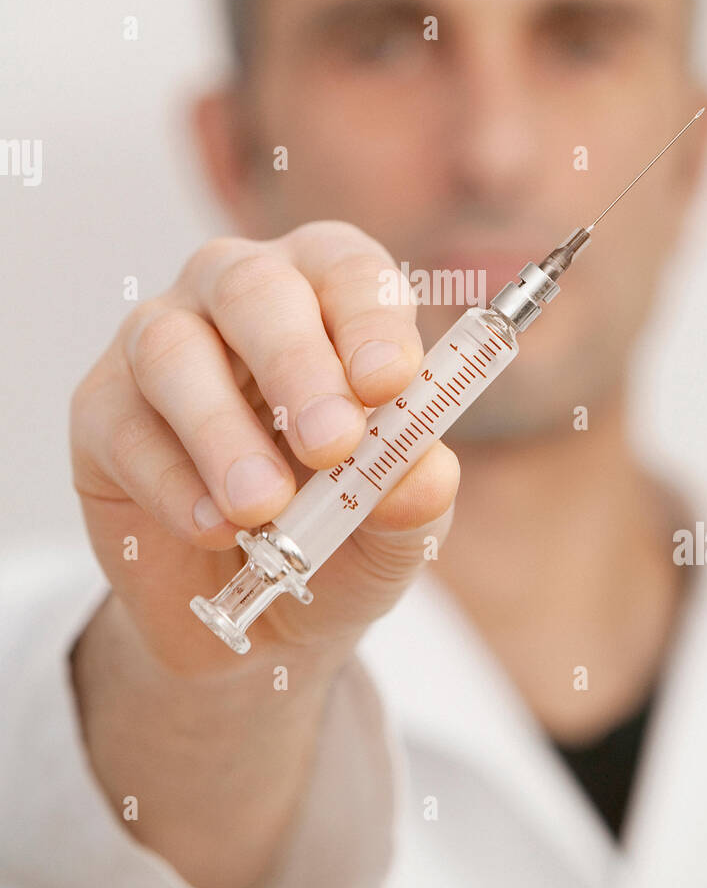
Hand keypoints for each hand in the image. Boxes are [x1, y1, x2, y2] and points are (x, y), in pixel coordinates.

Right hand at [70, 221, 459, 677]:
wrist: (265, 617)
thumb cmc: (345, 534)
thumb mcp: (397, 528)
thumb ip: (416, 495)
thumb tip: (422, 474)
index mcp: (329, 294)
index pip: (348, 270)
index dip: (370, 319)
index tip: (389, 383)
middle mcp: (239, 294)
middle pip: (254, 287)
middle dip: (296, 363)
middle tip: (331, 444)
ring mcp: (160, 341)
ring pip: (173, 349)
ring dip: (223, 430)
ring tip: (264, 507)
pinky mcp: (102, 408)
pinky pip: (125, 426)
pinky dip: (172, 482)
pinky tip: (213, 529)